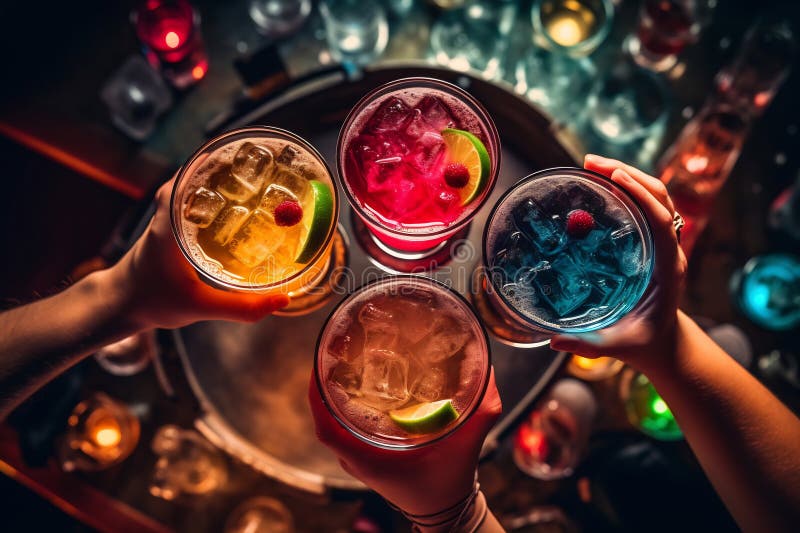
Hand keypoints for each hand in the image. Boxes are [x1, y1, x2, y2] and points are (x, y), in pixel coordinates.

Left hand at [109, 177, 288, 329]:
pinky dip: (222, 196)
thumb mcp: (198, 307)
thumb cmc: (151, 301)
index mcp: (170, 221)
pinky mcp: (175, 222)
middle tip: (271, 167)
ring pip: (201, 184)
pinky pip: (201, 199)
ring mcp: (170, 213)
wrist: (119, 304)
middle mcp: (169, 209)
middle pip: (203, 173)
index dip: (222, 161)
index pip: (192, 174)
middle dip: (236, 167)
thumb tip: (281, 300)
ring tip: (266, 180)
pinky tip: (246, 204)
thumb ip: (240, 308)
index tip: (252, 154)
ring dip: (230, 180)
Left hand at [310, 369, 501, 515]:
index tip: (319, 366)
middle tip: (335, 351)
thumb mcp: (465, 446)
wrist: (444, 512)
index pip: (326, 429)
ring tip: (343, 361)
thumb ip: (481, 410)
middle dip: (325, 383)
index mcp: (369, 458)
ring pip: (334, 421)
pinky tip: (358, 384)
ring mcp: (359, 457)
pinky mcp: (366, 455)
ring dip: (333, 393)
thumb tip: (488, 373)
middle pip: (326, 417)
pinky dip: (345, 405)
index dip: (316, 396)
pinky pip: (345, 427)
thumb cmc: (446, 485)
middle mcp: (357, 458)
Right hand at [550, 155, 687, 374]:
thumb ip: (587, 345)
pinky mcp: (654, 243)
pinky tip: (601, 186)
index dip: (641, 193)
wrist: (665, 344)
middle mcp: (669, 249)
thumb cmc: (644, 342)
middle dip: (628, 173)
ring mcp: (664, 243)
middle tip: (590, 162)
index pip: (661, 219)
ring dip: (628, 175)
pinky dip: (627, 189)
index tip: (616, 175)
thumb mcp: (617, 346)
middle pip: (659, 196)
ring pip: (655, 196)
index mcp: (666, 267)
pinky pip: (646, 206)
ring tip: (593, 165)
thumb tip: (554, 341)